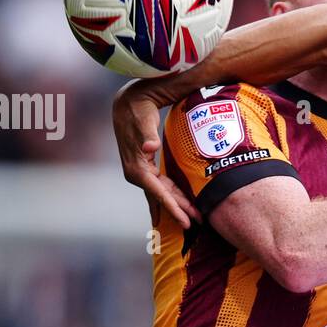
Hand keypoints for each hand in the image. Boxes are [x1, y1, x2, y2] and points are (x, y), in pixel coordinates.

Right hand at [112, 80, 200, 228]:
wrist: (128, 102)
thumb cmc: (139, 111)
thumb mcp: (144, 121)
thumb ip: (148, 135)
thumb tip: (150, 147)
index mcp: (137, 168)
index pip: (158, 193)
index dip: (173, 208)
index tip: (185, 222)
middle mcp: (137, 174)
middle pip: (162, 197)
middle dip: (180, 211)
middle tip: (198, 224)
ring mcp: (141, 172)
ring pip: (163, 194)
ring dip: (177, 206)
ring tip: (193, 219)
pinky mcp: (146, 168)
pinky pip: (160, 187)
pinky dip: (170, 198)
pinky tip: (178, 208)